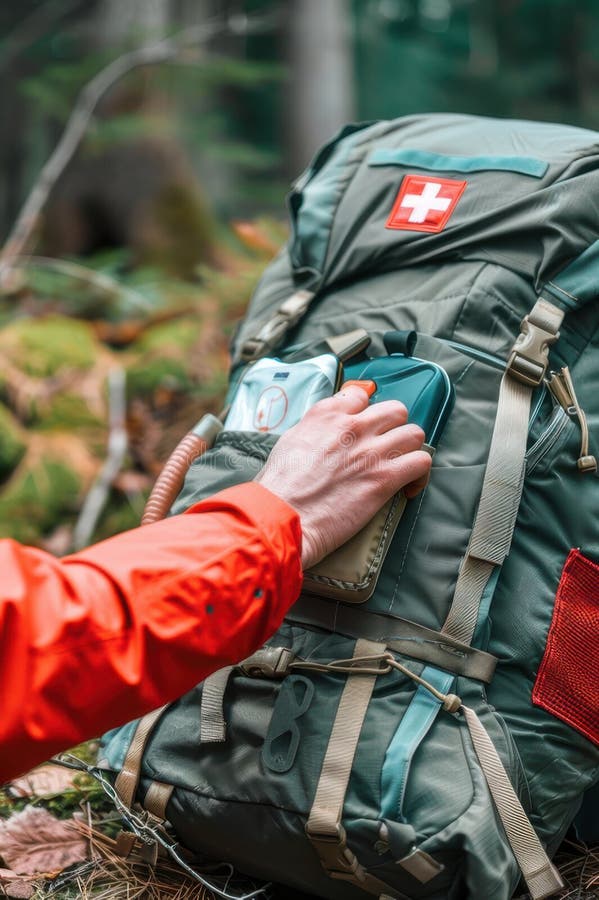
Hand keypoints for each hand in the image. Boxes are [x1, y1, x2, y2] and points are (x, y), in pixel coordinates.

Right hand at [255, 385, 431, 568]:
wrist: (283, 515)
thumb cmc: (280, 487)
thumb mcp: (291, 440)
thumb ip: (315, 428)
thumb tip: (326, 431)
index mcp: (327, 414)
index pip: (361, 397)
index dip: (366, 413)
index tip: (364, 429)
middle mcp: (352, 427)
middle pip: (396, 411)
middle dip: (395, 428)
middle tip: (387, 447)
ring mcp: (371, 451)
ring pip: (414, 433)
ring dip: (410, 449)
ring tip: (401, 465)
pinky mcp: (385, 478)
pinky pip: (421, 462)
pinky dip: (419, 475)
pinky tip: (407, 486)